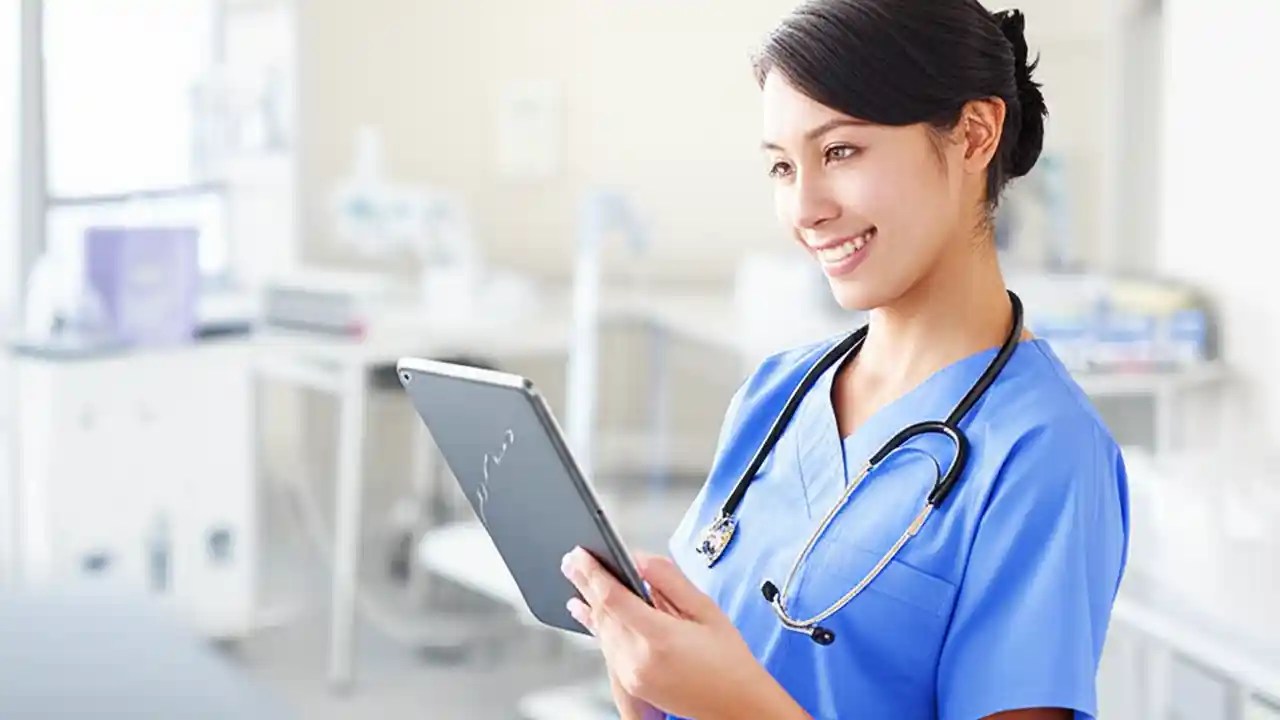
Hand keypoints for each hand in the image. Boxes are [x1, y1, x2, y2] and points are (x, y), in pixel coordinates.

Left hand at [560, 548, 808, 719]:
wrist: (737, 705)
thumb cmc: (728, 660)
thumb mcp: (706, 609)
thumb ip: (669, 580)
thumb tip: (640, 560)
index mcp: (659, 638)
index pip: (613, 598)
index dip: (592, 573)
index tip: (580, 554)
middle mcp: (639, 659)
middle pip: (602, 614)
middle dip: (584, 583)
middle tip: (571, 560)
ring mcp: (632, 675)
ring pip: (601, 631)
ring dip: (588, 603)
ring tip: (577, 579)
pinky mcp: (632, 683)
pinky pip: (607, 648)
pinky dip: (598, 626)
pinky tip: (589, 613)